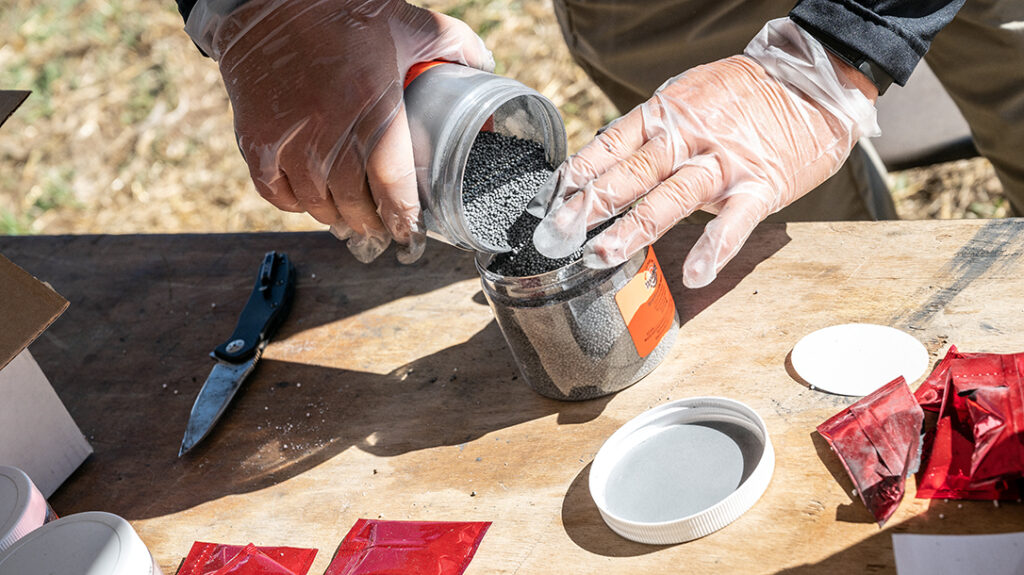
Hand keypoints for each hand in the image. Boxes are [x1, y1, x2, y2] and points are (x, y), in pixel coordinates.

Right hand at [187, 0, 492, 262]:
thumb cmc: (340, 10)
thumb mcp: (407, 23)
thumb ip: (453, 45)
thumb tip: (486, 67)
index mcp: (372, 106)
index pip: (392, 184)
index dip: (404, 218)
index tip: (413, 236)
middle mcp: (328, 131)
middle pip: (355, 204)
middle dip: (374, 225)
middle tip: (386, 232)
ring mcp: (288, 140)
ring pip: (318, 205)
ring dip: (338, 219)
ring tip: (354, 223)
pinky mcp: (257, 141)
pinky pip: (277, 194)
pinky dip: (296, 205)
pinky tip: (312, 203)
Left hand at [530, 18, 878, 286]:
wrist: (812, 78)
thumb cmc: (744, 94)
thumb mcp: (686, 97)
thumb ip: (649, 131)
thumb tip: (604, 159)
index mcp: (665, 116)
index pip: (611, 146)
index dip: (578, 173)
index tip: (549, 201)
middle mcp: (687, 138)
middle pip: (630, 174)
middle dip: (589, 206)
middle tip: (556, 234)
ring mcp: (722, 163)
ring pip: (671, 197)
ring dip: (635, 228)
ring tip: (602, 255)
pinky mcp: (759, 185)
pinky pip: (734, 221)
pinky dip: (714, 248)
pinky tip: (694, 273)